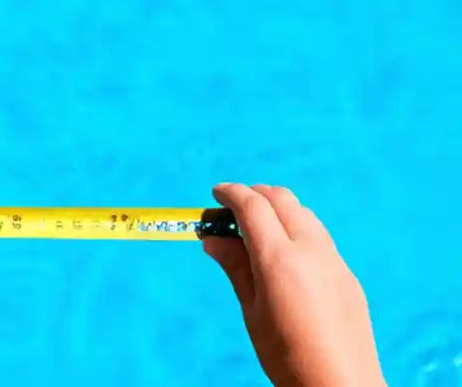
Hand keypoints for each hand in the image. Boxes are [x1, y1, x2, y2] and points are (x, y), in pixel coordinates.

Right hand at [204, 183, 384, 386]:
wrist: (339, 384)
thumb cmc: (285, 354)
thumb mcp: (251, 310)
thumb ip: (234, 267)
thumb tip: (213, 239)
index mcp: (279, 260)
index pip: (253, 206)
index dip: (231, 193)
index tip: (215, 193)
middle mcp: (310, 250)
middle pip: (282, 199)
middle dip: (255, 194)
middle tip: (232, 209)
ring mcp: (334, 260)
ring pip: (304, 214)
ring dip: (278, 209)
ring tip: (257, 230)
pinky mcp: (347, 274)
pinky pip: (319, 236)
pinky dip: (297, 229)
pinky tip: (285, 254)